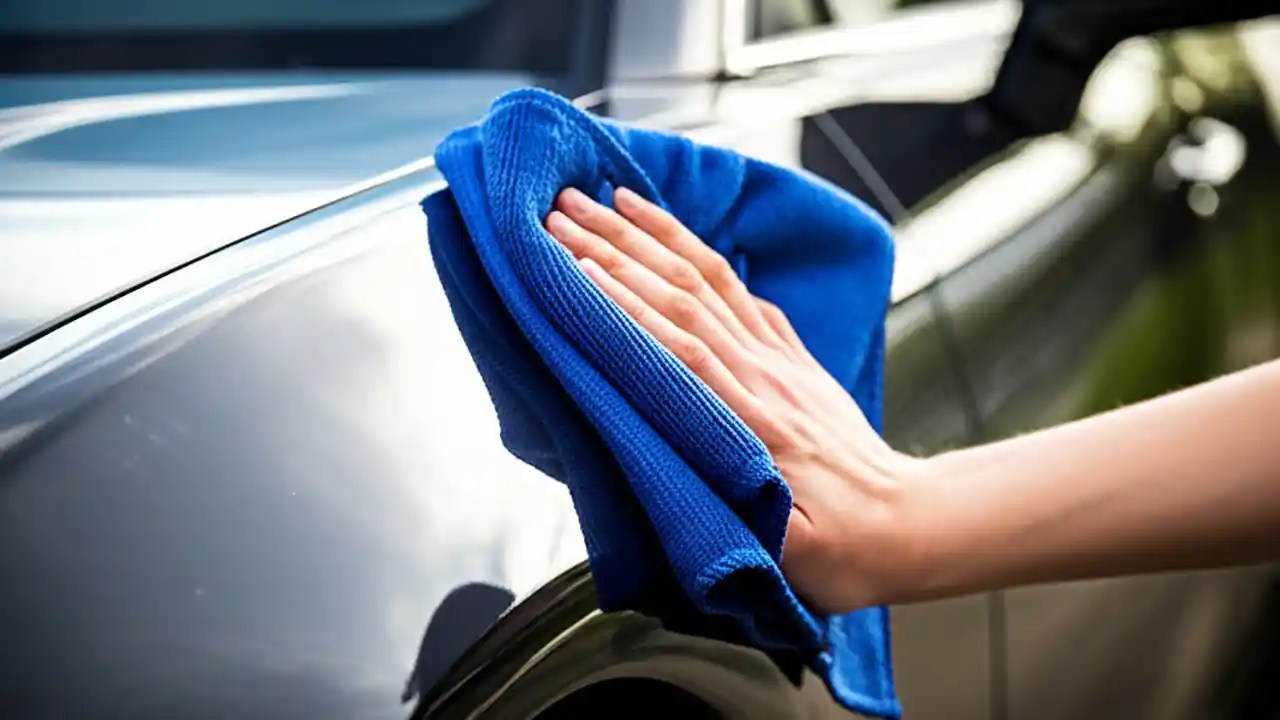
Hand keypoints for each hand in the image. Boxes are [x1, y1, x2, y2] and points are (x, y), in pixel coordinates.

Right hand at [544, 186, 926, 612]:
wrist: (911, 523)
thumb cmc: (846, 550)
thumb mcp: (792, 555)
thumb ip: (744, 516)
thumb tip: (688, 484)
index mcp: (756, 423)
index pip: (680, 349)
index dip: (626, 305)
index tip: (575, 266)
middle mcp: (765, 377)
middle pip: (683, 296)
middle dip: (620, 248)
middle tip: (563, 211)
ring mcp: (780, 362)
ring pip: (710, 281)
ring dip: (654, 235)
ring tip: (607, 198)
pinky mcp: (792, 359)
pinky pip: (743, 293)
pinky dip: (703, 257)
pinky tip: (675, 235)